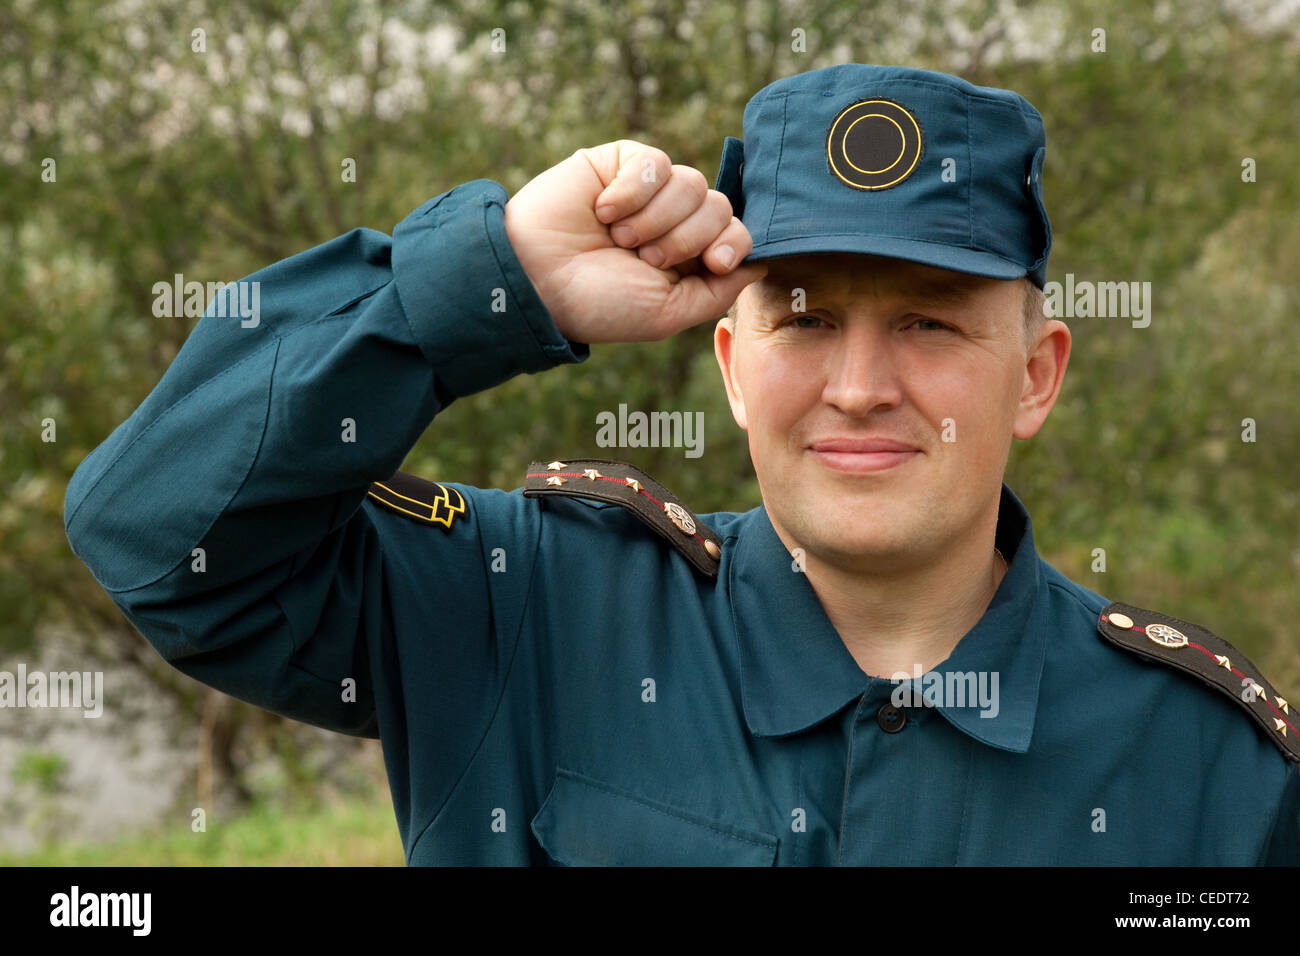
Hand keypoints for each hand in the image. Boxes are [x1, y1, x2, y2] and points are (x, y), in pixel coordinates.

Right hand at [503, 140, 765, 343]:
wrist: (536, 278)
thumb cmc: (598, 304)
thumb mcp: (668, 314)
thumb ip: (718, 292)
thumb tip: (762, 264)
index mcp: (688, 259)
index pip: (738, 233)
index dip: (732, 243)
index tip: (712, 262)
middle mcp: (674, 222)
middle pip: (720, 207)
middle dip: (686, 238)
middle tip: (643, 257)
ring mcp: (650, 191)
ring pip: (692, 183)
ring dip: (655, 219)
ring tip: (619, 238)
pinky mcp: (622, 163)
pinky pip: (655, 162)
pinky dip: (633, 192)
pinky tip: (604, 211)